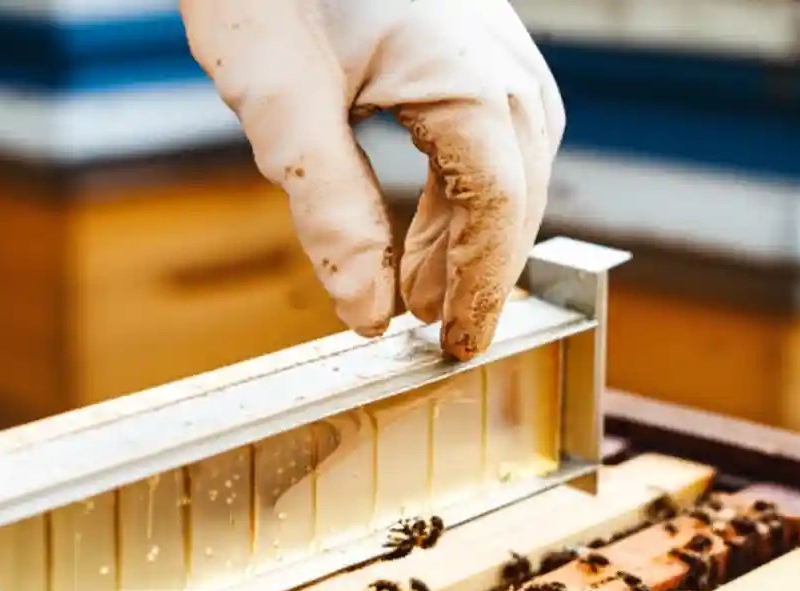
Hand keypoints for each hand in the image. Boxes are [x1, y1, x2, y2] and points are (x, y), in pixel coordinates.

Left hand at [181, 0, 563, 359]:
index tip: (453, 344)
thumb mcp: (284, 109)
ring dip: (468, 230)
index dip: (478, 288)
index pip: (496, 211)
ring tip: (415, 284)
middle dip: (476, 268)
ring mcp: (493, 41)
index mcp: (465, 79)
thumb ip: (333, 214)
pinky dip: (462, 184)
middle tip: (430, 328)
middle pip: (515, 191)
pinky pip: (489, 126)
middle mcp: (499, 60)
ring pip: (508, 162)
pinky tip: (427, 215)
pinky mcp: (469, 36)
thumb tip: (367, 313)